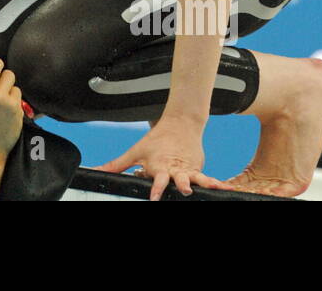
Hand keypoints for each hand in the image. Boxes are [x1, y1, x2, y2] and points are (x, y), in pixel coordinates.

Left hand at [95, 115, 233, 199]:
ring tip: (215, 188)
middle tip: (186, 191)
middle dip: (182, 185)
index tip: (154, 198)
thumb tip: (94, 170)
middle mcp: (175, 168)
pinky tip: (228, 188)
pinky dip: (218, 183)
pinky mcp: (198, 168)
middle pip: (179, 178)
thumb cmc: (154, 141)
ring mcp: (188, 168)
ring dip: (204, 184)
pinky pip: (208, 178)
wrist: (179, 124)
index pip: (157, 179)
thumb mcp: (134, 151)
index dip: (155, 188)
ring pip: (197, 178)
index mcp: (160, 166)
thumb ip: (116, 165)